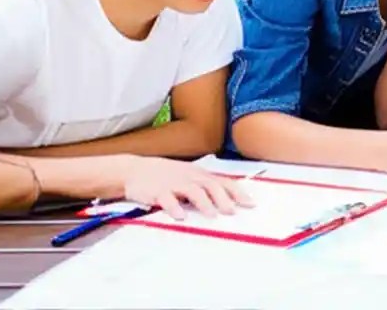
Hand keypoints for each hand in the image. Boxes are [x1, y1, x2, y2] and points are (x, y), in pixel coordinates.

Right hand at [103, 156, 253, 220]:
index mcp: (199, 175)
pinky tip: (180, 216)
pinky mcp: (157, 191)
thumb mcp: (189, 175)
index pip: (223, 182)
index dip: (238, 192)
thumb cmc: (167, 175)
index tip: (251, 204)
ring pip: (192, 191)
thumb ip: (206, 185)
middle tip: (233, 212)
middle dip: (223, 199)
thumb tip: (229, 198)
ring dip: (204, 204)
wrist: (136, 169)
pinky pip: (166, 199)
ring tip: (212, 216)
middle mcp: (190, 177)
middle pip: (211, 186)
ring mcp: (173, 183)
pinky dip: (174, 207)